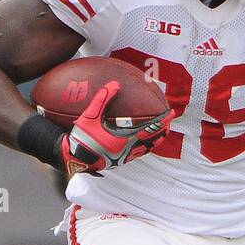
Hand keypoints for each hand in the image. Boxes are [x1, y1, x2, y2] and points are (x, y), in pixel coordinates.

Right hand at [59, 80, 173, 175]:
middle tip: (169, 122)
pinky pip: (136, 153)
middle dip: (162, 131)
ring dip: (154, 140)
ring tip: (160, 132)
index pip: (149, 129)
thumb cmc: (81, 138)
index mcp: (124, 139)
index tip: (170, 114)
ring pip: (146, 149)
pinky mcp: (118, 161)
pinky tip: (141, 141)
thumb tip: (114, 84)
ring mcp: (124, 157)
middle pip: (152, 141)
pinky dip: (143, 146)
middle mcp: (127, 150)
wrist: (73, 159)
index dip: (161, 121)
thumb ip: (102, 100)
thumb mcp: (89, 116)